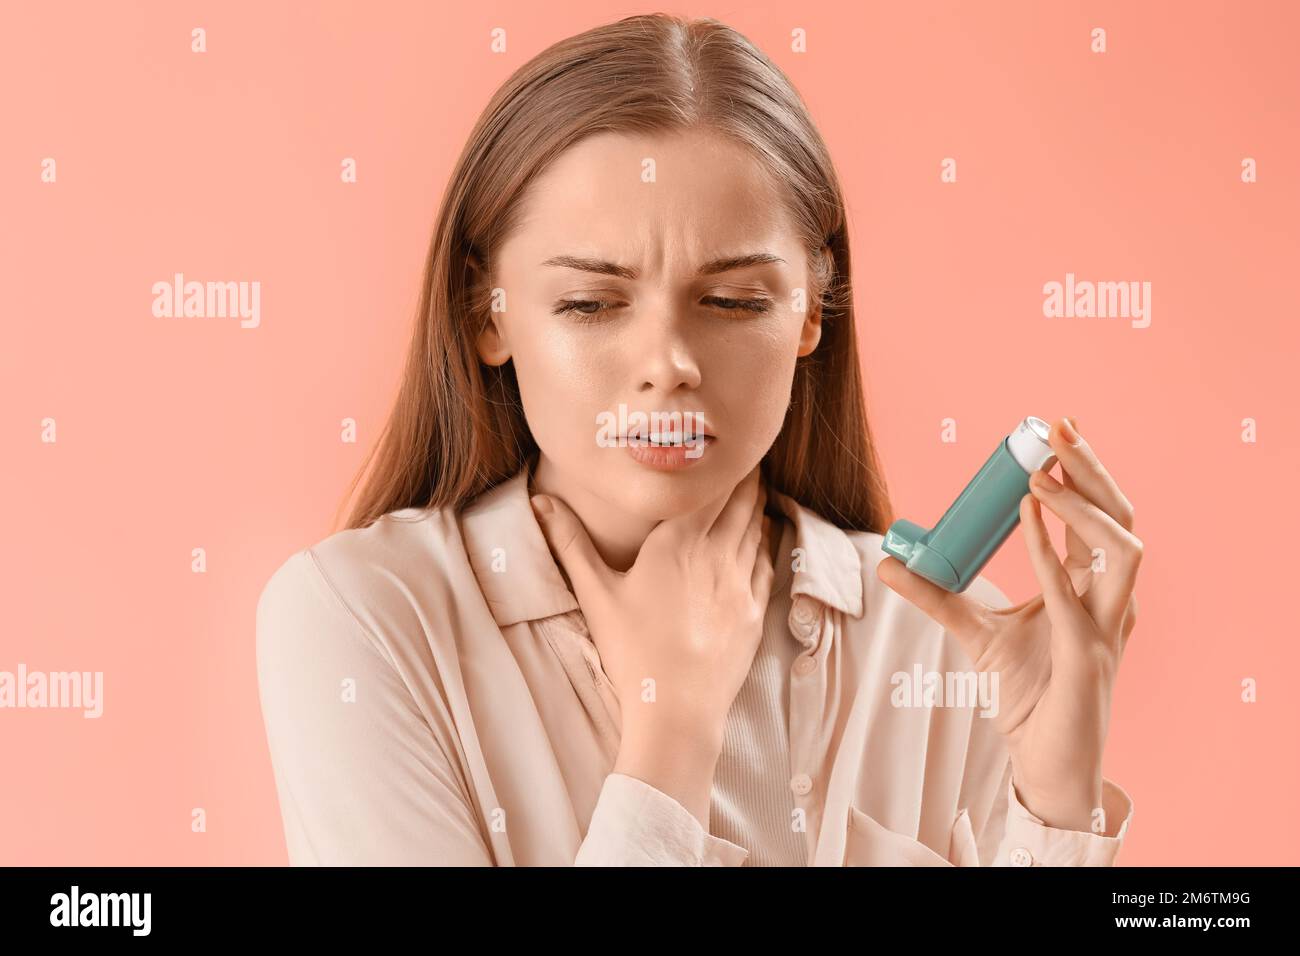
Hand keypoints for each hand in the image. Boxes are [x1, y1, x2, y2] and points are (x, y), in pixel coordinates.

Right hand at [531, 465, 774, 741]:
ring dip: (756, 506)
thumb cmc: (632, 652)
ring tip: (755, 489)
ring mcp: (742, 584)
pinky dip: (765, 542)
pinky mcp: (755, 611)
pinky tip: (762, 538)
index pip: (711, 488)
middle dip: (745, 478)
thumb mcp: (595, 594)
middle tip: (746, 458)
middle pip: (742, 502)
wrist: (677, 711)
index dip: (721, 465)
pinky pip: (766, 563)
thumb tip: (540, 501)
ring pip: (757, 530)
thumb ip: (570, 543)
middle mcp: (718, 555)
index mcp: (679, 543)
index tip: (723, 448)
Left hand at [876, 417, 1141, 832]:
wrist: (1045, 759)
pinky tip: (1029, 518)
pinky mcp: (1089, 658)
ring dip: (1083, 506)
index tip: (1053, 430)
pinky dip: (1052, 554)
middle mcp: (1112, 602)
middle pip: (1121, 518)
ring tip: (1040, 476)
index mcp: (1094, 588)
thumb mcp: (976, 633)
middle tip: (1058, 428)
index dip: (1084, 471)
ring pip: (1122, 550)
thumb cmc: (1028, 694)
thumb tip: (890, 562)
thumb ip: (938, 595)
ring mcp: (1109, 629)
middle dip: (1093, 469)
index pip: (1100, 516)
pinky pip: (1076, 598)